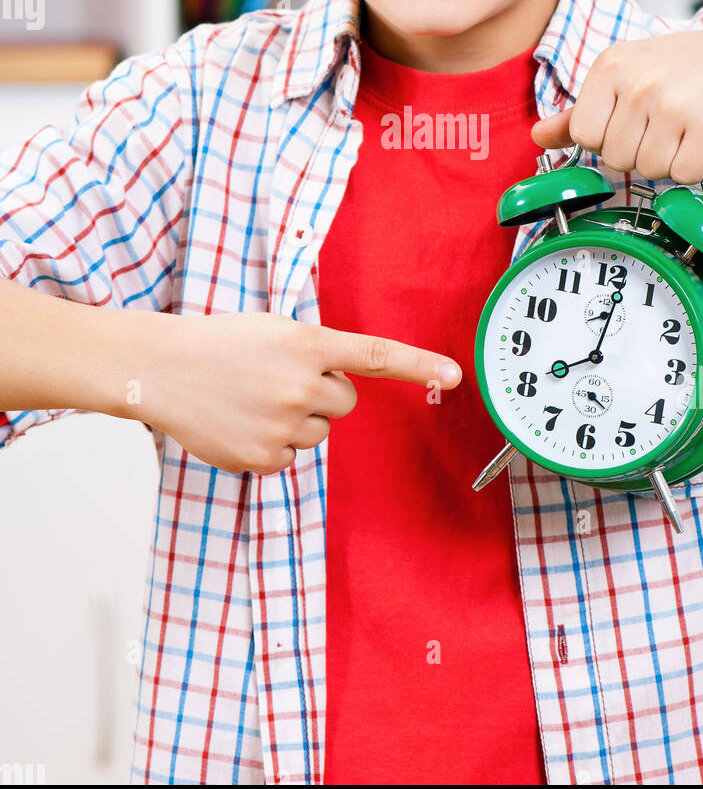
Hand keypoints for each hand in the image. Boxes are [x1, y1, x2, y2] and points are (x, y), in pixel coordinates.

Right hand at [115, 309, 461, 475]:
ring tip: (251, 398)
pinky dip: (271, 444)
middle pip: (344, 402)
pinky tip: (240, 423)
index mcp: (307, 343)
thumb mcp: (273, 330)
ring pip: (318, 431)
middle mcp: (301, 384)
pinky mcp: (264, 458)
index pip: (376, 356)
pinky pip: (290, 457)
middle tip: (276, 379)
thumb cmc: (218, 344)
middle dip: (321, 393)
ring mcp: (283, 424)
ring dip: (295, 419)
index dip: (419, 365)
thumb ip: (313, 353)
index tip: (455, 374)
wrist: (160, 369)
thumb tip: (341, 389)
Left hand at [531, 27, 702, 182]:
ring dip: (668, 161)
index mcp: (611, 65)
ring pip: (648, 170)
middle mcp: (639, 82)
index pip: (583, 135)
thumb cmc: (686, 70)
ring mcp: (675, 104)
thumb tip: (537, 136)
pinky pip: (683, 176)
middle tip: (666, 124)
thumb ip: (581, 110)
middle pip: (614, 159)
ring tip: (686, 129)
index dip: (607, 138)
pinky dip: (695, 167)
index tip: (631, 121)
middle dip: (639, 152)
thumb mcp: (627, 75)